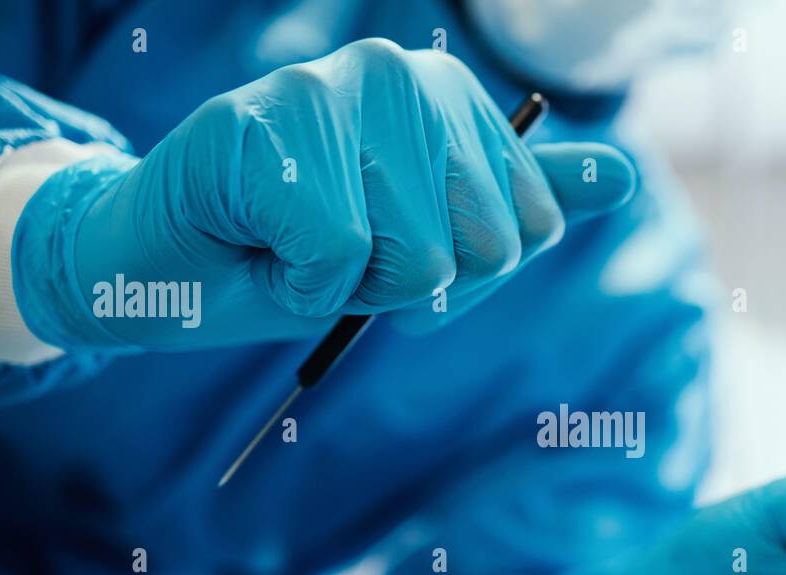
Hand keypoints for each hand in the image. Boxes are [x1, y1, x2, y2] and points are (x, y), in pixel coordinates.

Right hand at [13, 39, 635, 349]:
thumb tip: (625, 178)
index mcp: (450, 98)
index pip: (528, 234)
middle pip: (485, 252)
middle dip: (408, 286)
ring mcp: (333, 90)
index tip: (387, 250)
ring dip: (351, 287)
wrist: (160, 262)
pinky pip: (337, 261)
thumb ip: (519, 202)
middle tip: (335, 250)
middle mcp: (402, 76)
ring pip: (419, 260)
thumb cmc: (292, 249)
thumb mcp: (425, 234)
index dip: (459, 279)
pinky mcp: (269, 129)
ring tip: (295, 243)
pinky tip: (259, 243)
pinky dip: (295, 286)